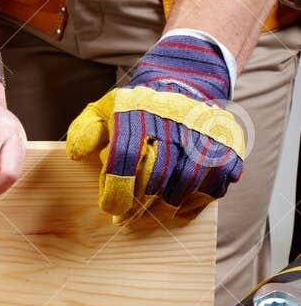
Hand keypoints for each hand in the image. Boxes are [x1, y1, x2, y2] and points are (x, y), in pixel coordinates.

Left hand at [66, 33, 246, 219]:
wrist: (185, 86)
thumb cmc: (138, 108)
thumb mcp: (105, 109)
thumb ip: (86, 129)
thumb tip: (76, 153)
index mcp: (139, 111)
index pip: (126, 156)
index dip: (117, 189)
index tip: (111, 209)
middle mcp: (174, 121)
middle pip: (156, 176)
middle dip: (139, 205)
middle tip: (128, 219)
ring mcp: (204, 136)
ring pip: (185, 185)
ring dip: (166, 208)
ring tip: (152, 216)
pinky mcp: (227, 150)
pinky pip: (212, 187)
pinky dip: (194, 203)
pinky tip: (178, 207)